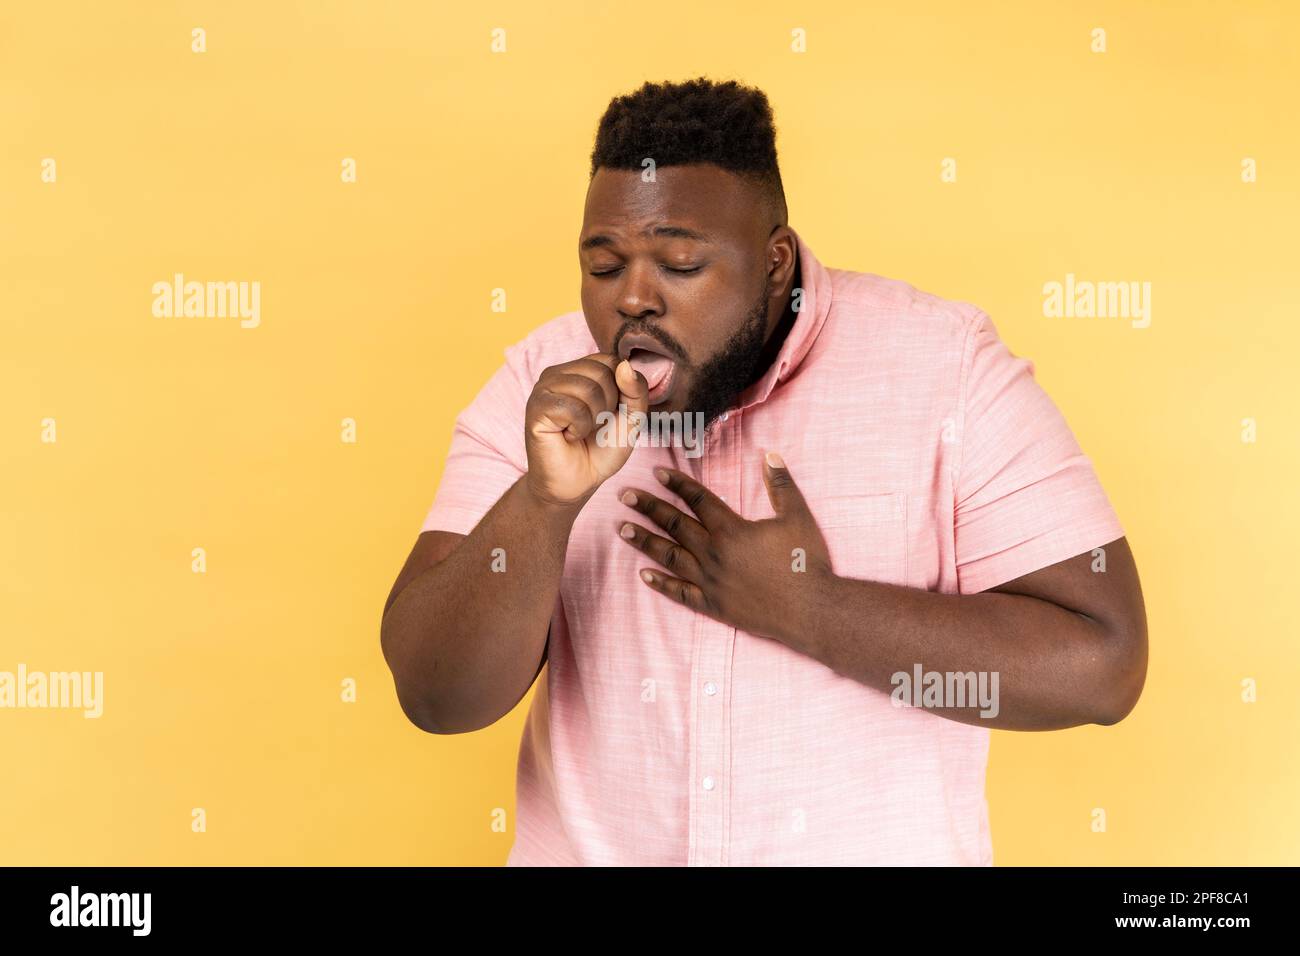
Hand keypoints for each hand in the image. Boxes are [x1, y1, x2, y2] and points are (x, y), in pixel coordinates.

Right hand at [525, 353, 648, 505]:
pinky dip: (579, 428)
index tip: (609, 414)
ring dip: (594, 419)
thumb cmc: (600, 449)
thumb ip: (637, 390)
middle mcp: (558, 373)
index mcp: (579, 369)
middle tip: (592, 426)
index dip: (622, 391)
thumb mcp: (631, 418)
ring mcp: (543, 388)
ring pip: (588, 389)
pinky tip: (568, 436)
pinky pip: (573, 408)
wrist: (577, 483)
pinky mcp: (536, 408)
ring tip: (580, 431)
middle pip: (602, 373)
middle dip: (608, 406)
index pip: (612, 361)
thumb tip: (626, 364)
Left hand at [617, 452, 832, 647]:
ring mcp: (710, 581)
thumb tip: (770, 455)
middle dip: (648, 508)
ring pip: (670, 557)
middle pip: (675, 525)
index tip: (657, 472)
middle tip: (624, 495)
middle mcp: (714, 554)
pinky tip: (643, 575)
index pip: (698, 500)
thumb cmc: (806, 562)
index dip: (677, 484)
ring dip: (645, 541)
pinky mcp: (713, 605)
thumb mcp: (798, 517)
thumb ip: (782, 485)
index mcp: (732, 530)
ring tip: (623, 529)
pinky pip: (680, 593)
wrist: (811, 611)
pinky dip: (660, 584)